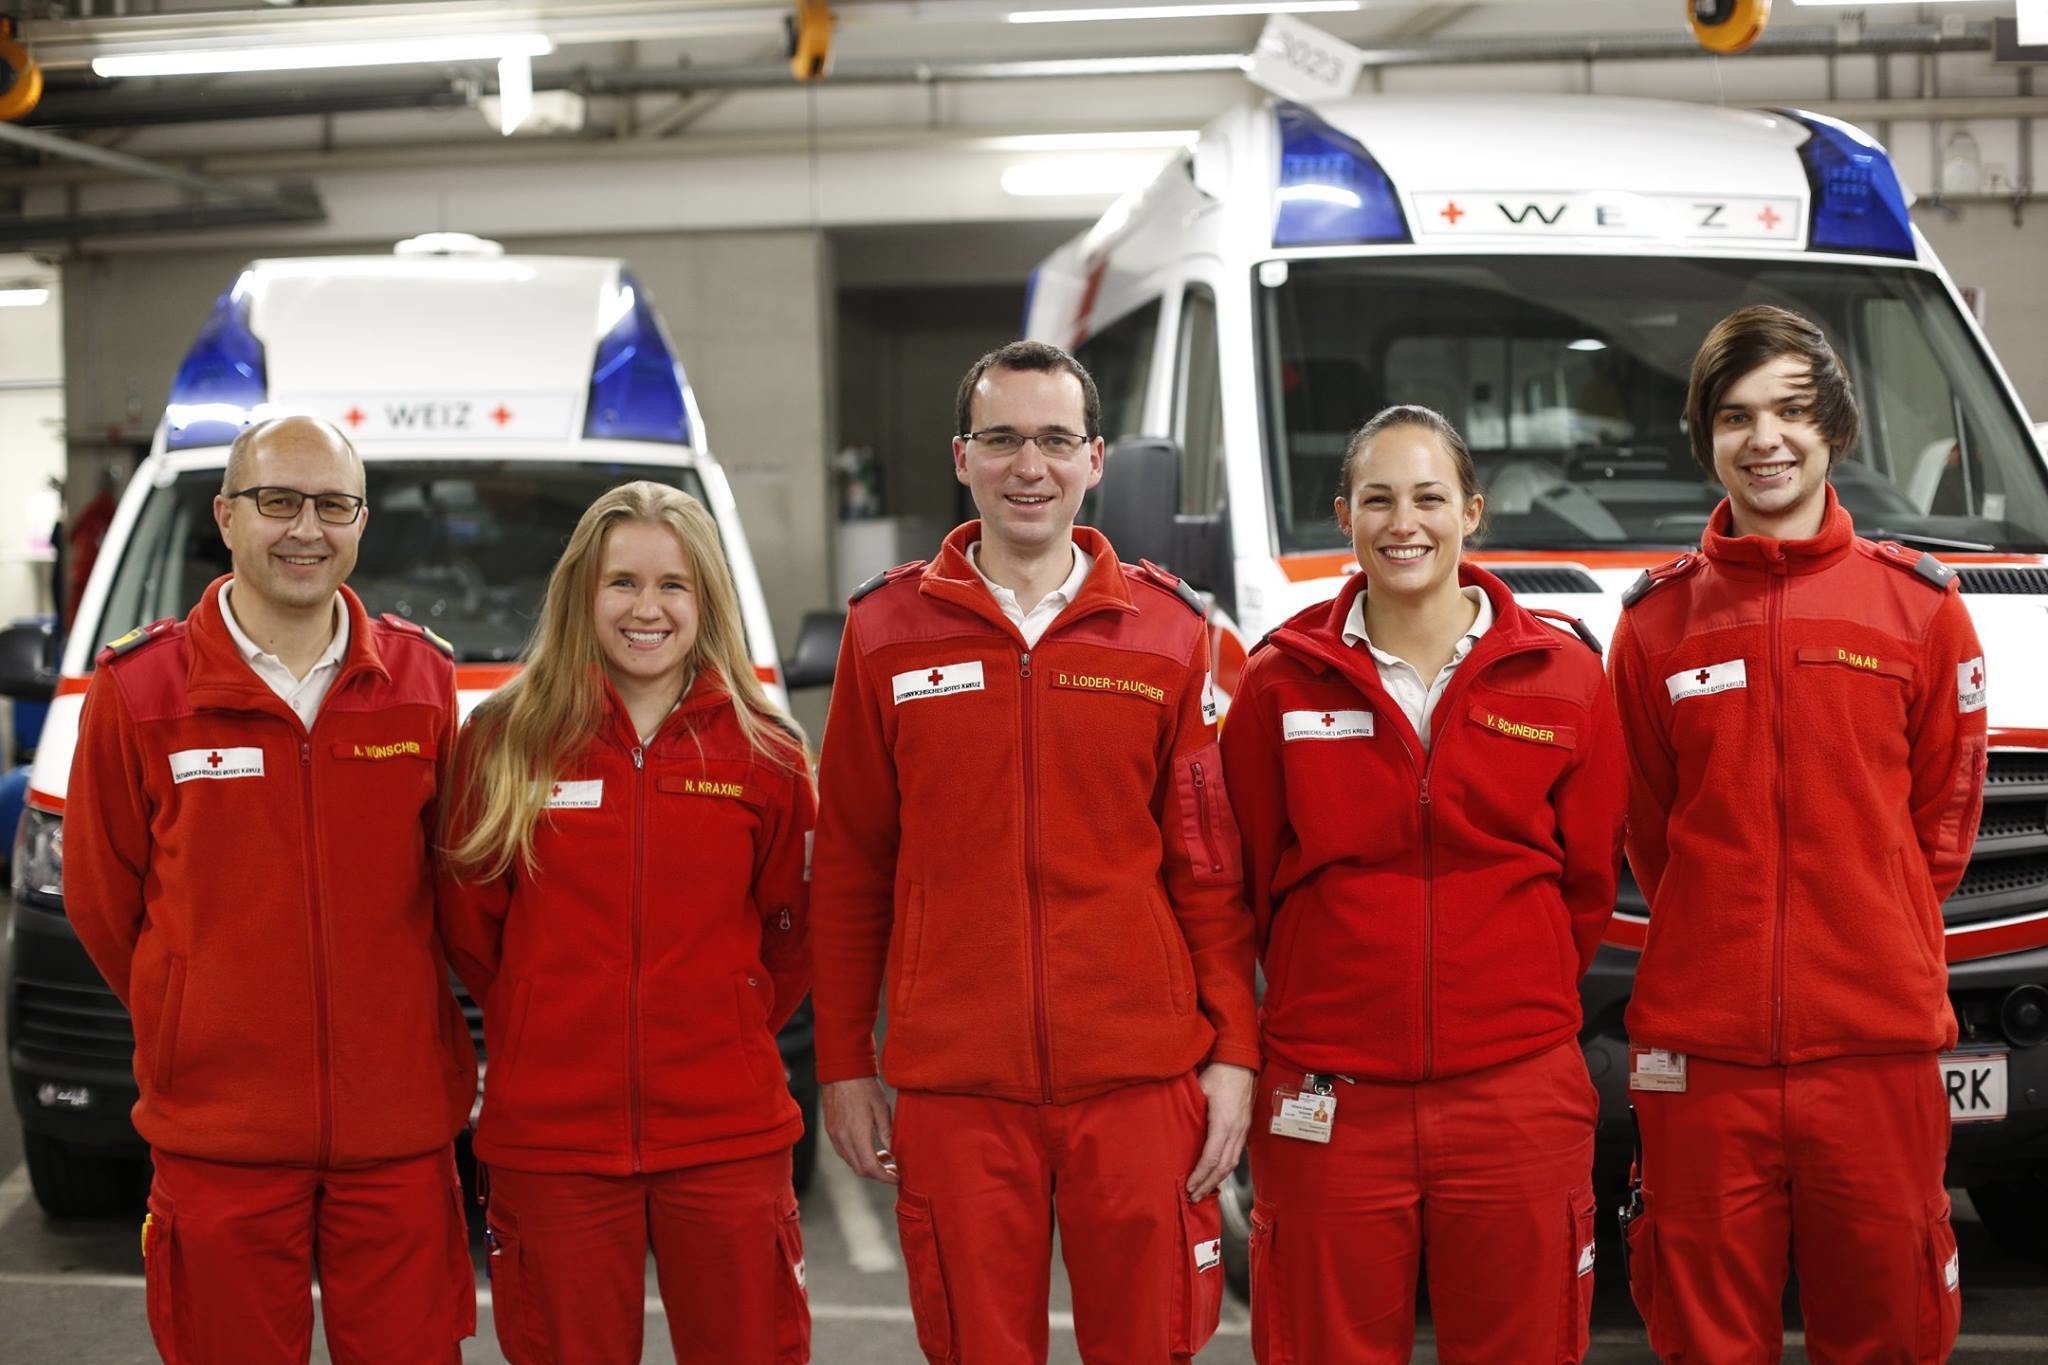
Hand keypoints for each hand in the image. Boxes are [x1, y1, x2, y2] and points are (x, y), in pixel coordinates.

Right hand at [823, 1076, 898, 1183]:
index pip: (871, 1167)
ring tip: (885, 1156)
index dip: (885, 1177)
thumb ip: (888, 1134)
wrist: (842, 1070)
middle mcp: (842, 1138)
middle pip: (860, 1169)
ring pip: (851, 1162)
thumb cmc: (864, 1086)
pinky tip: (869, 1147)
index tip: (897, 1177)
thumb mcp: (882, 1109)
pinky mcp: (831, 1130)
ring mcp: (834, 1135)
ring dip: (867, 1165)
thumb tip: (894, 1153)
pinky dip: (857, 1156)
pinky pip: (844, 1152)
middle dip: (878, 1174)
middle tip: (894, 1170)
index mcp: (857, 1134)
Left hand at [1186, 1061, 1254, 1200]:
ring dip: (1218, 1179)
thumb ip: (1188, 1108)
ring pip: (1232, 1163)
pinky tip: (1216, 1173)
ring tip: (1204, 1190)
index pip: (1211, 1158)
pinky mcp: (1244, 1127)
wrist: (1241, 1062)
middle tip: (1194, 1198)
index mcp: (1223, 1123)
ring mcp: (1242, 1130)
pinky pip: (1236, 1154)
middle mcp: (1236, 1130)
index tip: (1188, 1187)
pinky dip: (1225, 1168)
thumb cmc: (1220, 1072)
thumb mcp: (1199, 1088)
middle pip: (1223, 1167)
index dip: (1200, 1176)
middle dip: (1208, 1184)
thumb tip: (1170, 1121)